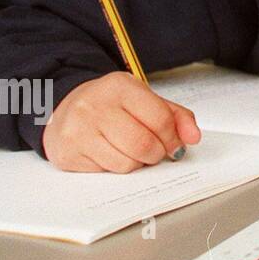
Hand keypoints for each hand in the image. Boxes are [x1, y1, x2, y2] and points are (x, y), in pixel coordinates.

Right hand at [42, 72, 200, 172]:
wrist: (65, 107)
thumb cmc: (110, 104)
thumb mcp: (144, 99)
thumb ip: (175, 116)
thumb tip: (193, 137)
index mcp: (120, 87)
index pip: (160, 119)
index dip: (173, 138)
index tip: (176, 145)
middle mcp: (95, 106)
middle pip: (143, 145)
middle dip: (156, 154)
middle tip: (155, 151)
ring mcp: (78, 131)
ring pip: (125, 164)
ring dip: (137, 163)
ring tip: (131, 150)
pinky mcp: (68, 154)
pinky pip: (105, 173)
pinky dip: (115, 167)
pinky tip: (110, 152)